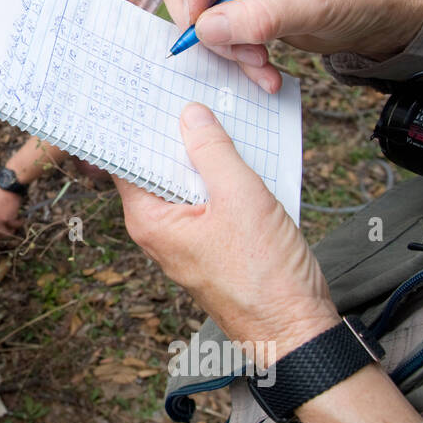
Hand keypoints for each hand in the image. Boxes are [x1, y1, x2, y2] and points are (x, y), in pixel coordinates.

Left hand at [0, 179, 23, 242]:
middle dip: (3, 235)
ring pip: (3, 235)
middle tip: (10, 231)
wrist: (7, 183)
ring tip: (16, 225)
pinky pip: (14, 227)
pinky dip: (19, 223)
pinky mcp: (4, 220)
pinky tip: (21, 218)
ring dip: (11, 231)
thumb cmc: (0, 189)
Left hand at [115, 102, 338, 355]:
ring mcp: (185, 238)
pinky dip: (218, 176)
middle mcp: (159, 230)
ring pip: (185, 182)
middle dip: (171, 134)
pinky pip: (207, 199)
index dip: (133, 127)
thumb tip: (190, 115)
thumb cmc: (266, 278)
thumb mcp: (241, 198)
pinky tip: (237, 152)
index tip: (140, 93)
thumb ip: (213, 151)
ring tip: (213, 113)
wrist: (297, 331)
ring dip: (201, 154)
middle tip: (182, 91)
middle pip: (156, 168)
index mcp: (150, 220)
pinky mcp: (210, 243)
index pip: (126, 161)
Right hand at [160, 0, 422, 92]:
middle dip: (206, 25)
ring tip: (262, 65)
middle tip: (238, 50)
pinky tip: (266, 75)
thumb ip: (261, 15)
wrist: (381, 21)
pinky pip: (219, 41)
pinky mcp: (239, 18)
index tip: (200, 18)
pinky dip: (237, 62)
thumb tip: (205, 28)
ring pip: (199, 20)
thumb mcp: (315, 3)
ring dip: (225, 50)